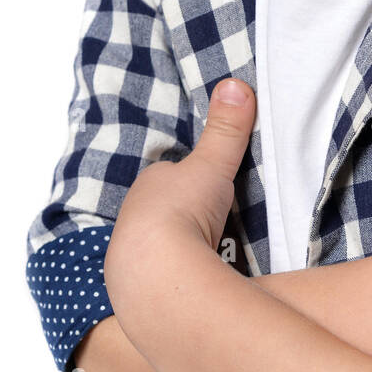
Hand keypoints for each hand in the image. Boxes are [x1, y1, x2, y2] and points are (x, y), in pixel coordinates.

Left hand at [105, 79, 256, 296]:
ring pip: (163, 244)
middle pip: (166, 211)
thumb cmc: (179, 212)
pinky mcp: (141, 287)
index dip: (191, 180)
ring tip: (212, 252)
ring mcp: (135, 253)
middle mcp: (135, 216)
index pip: (170, 177)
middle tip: (217, 222)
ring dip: (183, 247)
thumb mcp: (211, 164)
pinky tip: (198, 279)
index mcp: (149, 185)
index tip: (212, 187)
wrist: (153, 274)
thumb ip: (226, 129)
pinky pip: (163, 275)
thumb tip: (237, 83)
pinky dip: (179, 275)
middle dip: (187, 216)